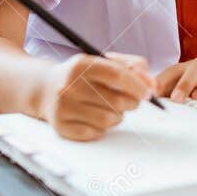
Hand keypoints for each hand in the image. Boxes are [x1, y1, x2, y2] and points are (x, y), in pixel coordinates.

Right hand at [38, 52, 156, 140]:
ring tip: (111, 109)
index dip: (138, 86)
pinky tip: (96, 118)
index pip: (117, 76)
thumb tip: (152, 84)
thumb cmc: (83, 75)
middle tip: (131, 102)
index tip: (148, 93)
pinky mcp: (60, 126)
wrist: (44, 88)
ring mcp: (62, 107)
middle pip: (115, 101)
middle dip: (131, 103)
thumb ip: (133, 66)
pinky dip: (101, 128)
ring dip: (117, 117)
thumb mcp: (104, 61)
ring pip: (107, 120)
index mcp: (81, 64)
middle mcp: (68, 85)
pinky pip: (94, 133)